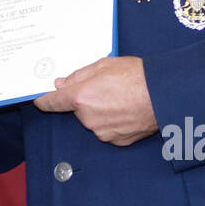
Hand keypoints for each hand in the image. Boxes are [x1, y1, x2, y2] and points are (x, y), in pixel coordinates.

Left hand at [33, 56, 157, 145]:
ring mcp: (102, 131)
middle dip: (86, 100)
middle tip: (106, 88)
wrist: (164, 95)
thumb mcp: (104, 65)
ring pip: (93, 120)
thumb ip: (78, 76)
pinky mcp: (116, 140)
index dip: (45, 101)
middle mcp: (88, 117)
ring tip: (121, 99)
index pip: (53, 102)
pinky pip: (107, 129)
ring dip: (101, 111)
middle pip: (77, 109)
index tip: (40, 101)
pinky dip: (113, 121)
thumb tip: (61, 84)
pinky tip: (127, 110)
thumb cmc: (137, 77)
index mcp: (81, 97)